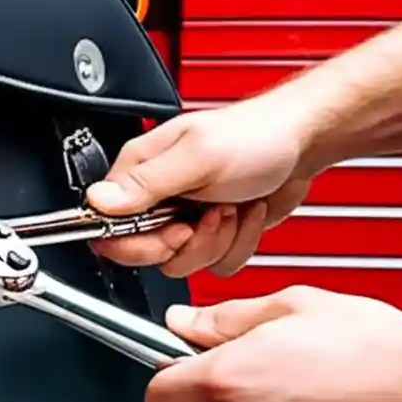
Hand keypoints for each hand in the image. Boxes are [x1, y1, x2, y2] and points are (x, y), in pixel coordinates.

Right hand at [85, 96, 319, 277]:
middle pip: (146, 253)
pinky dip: (237, 246)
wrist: (304, 144)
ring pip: (182, 264)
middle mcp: (158, 197)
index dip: (139, 240)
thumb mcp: (197, 157)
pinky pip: (214, 265)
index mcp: (140, 172)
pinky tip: (244, 213)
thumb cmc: (257, 136)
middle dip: (187, 243)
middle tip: (206, 216)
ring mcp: (185, 217)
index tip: (173, 228)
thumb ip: (145, 184)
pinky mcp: (212, 234)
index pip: (108, 226)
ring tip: (230, 207)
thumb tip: (97, 202)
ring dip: (217, 241)